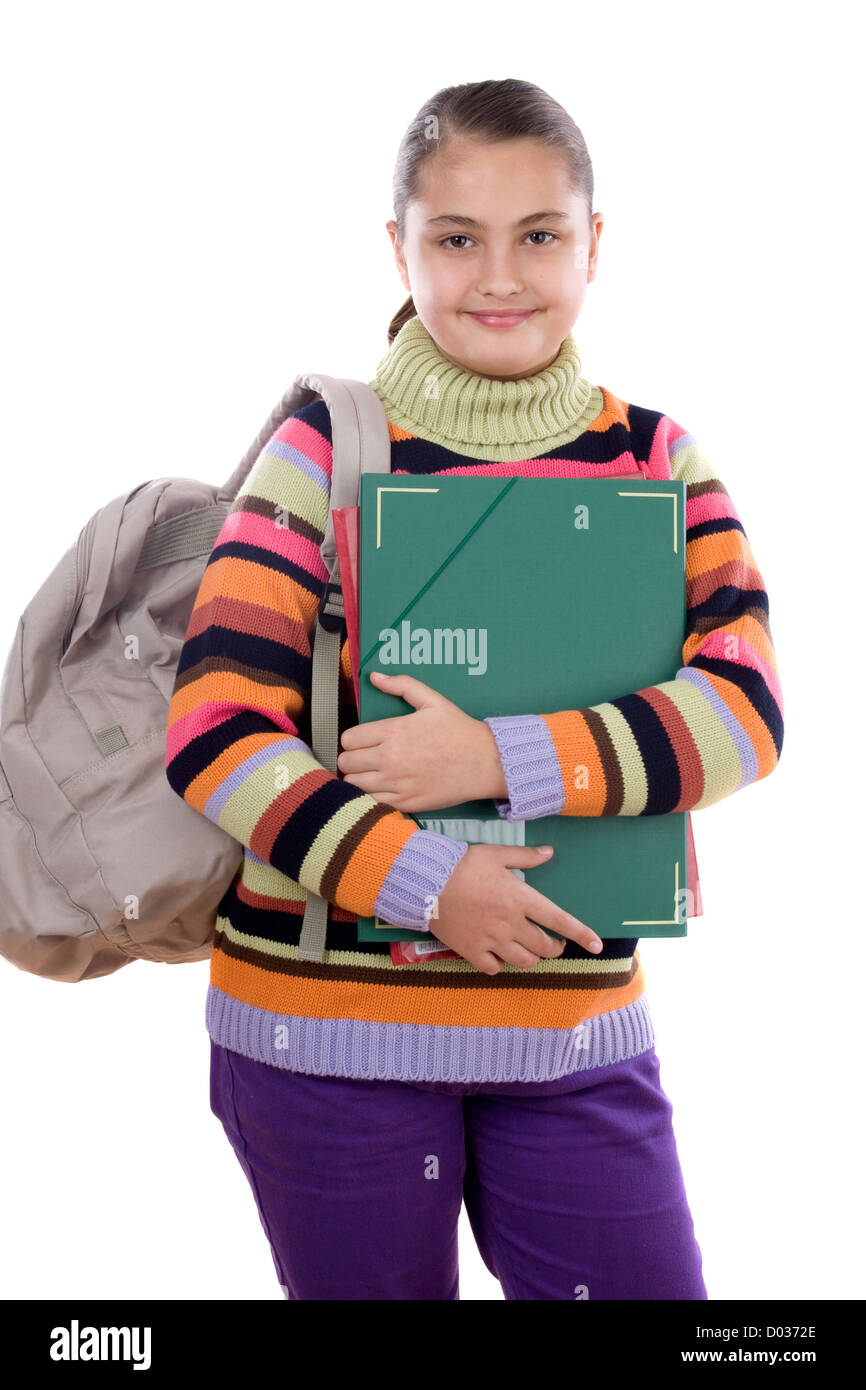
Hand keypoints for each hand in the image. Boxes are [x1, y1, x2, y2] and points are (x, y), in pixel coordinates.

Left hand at [337, 671, 506, 811]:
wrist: (485, 763)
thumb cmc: (459, 731)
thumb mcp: (433, 700)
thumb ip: (401, 685)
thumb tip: (374, 676)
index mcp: (393, 732)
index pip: (348, 739)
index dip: (352, 739)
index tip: (361, 741)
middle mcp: (390, 759)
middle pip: (346, 762)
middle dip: (351, 758)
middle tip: (362, 757)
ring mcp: (397, 784)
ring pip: (354, 784)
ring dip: (358, 778)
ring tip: (370, 773)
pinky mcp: (406, 802)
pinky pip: (371, 802)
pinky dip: (371, 796)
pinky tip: (381, 788)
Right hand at [429, 843, 603, 973]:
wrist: (425, 881)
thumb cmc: (462, 864)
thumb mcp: (496, 854)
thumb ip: (526, 856)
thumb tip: (549, 852)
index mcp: (521, 899)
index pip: (560, 921)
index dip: (582, 934)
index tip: (597, 945)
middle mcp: (510, 924)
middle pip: (545, 947)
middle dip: (555, 947)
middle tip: (553, 942)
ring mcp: (491, 940)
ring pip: (524, 961)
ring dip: (533, 957)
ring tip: (530, 949)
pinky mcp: (472, 951)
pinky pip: (495, 968)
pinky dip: (501, 965)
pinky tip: (499, 956)